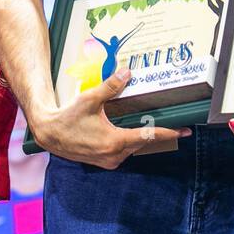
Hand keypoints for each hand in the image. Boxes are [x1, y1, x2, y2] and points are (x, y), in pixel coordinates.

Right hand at [33, 70, 191, 169]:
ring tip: (154, 127)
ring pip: (134, 148)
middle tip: (176, 126)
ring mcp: (109, 161)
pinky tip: (132, 132)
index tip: (184, 131)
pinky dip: (130, 142)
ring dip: (142, 138)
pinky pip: (124, 151)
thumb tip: (127, 72)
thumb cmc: (68, 117)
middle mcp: (115, 155)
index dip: (168, 132)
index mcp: (115, 141)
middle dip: (158, 134)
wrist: (49, 134)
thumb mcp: (89, 99)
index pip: (148, 137)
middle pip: (143, 143)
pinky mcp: (104, 162)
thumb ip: (110, 86)